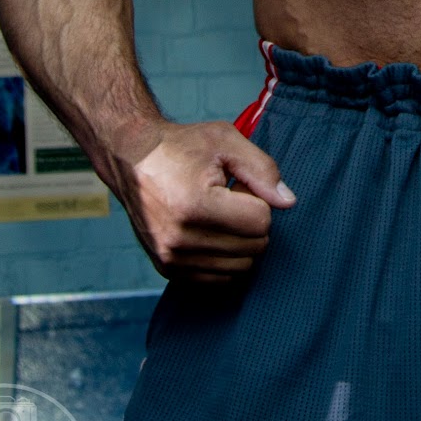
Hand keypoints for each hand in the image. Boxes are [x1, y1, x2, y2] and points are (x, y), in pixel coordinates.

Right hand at [112, 118, 295, 282]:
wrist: (131, 158)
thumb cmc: (180, 146)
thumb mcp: (225, 142)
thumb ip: (262, 169)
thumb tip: (288, 202)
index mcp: (195, 206)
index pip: (261, 221)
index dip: (259, 199)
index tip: (239, 184)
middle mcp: (180, 239)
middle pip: (254, 247)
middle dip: (251, 221)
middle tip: (230, 197)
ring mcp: (172, 258)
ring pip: (240, 267)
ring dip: (239, 241)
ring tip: (218, 212)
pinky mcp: (167, 268)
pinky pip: (219, 278)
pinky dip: (225, 258)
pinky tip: (211, 230)